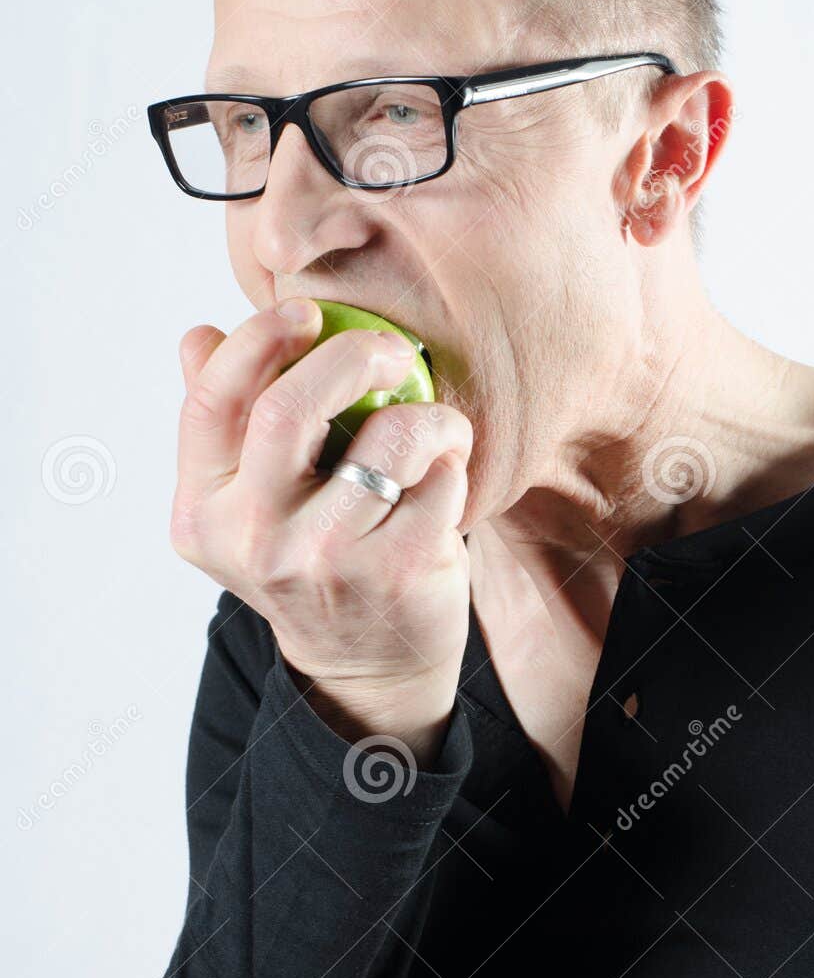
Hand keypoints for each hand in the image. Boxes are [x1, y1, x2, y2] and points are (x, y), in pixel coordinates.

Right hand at [171, 299, 472, 758]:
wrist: (366, 664)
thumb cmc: (309, 558)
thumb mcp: (249, 506)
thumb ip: (225, 426)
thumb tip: (197, 337)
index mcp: (201, 512)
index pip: (212, 401)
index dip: (257, 340)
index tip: (305, 313)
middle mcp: (253, 539)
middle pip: (288, 408)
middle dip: (350, 354)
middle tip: (389, 350)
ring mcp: (325, 561)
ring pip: (388, 438)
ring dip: (427, 413)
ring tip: (436, 424)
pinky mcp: (396, 573)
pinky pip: (439, 480)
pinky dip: (452, 461)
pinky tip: (446, 472)